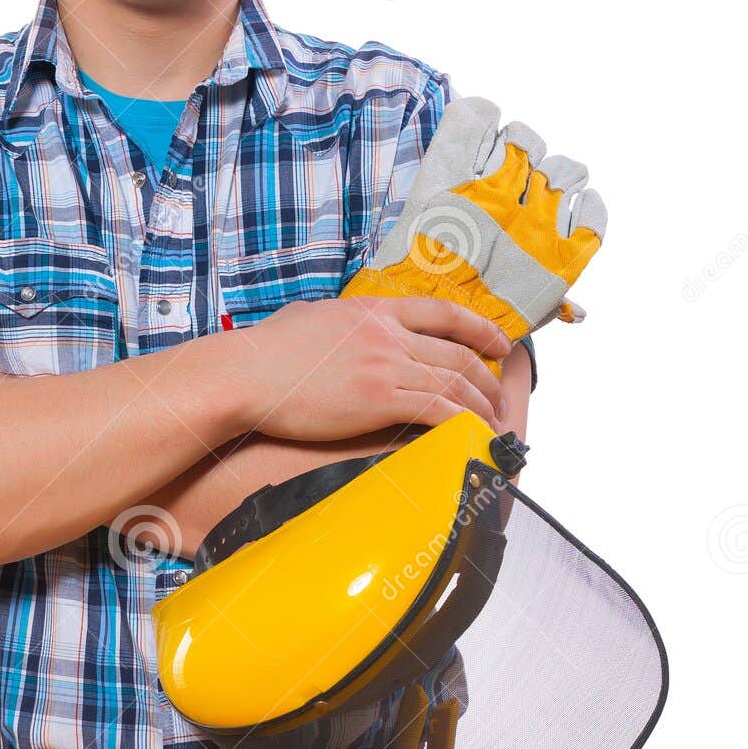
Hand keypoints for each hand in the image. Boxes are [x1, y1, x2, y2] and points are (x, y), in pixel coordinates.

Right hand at [230, 295, 511, 441]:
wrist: (246, 374)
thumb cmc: (266, 351)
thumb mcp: (311, 316)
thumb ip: (339, 321)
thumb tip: (339, 326)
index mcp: (375, 311)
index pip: (443, 313)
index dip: (480, 329)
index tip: (499, 344)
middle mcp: (388, 335)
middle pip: (458, 354)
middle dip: (489, 380)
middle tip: (501, 399)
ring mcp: (386, 365)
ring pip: (455, 384)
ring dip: (481, 408)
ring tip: (494, 425)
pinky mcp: (379, 399)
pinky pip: (437, 411)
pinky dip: (462, 424)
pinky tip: (472, 437)